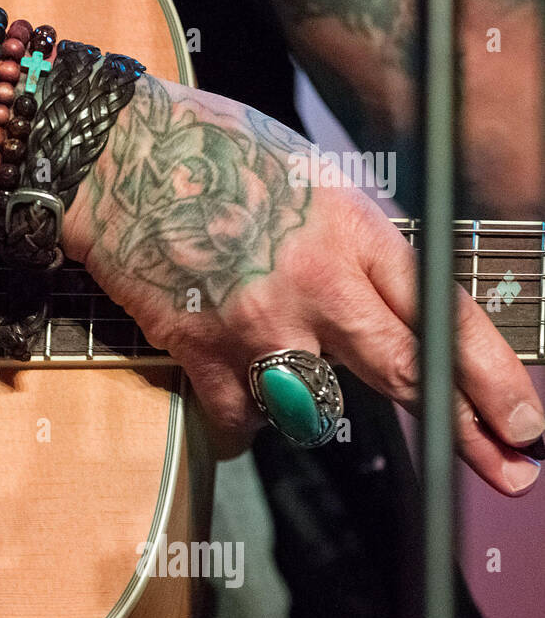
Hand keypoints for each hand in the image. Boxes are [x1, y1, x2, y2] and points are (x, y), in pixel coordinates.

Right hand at [62, 75, 543, 495]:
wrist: (114, 156)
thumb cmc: (208, 150)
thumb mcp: (309, 178)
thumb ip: (353, 241)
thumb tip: (389, 296)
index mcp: (351, 229)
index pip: (444, 315)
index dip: (495, 377)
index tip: (526, 422)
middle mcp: (316, 283)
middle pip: (403, 372)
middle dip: (464, 428)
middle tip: (506, 467)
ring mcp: (257, 323)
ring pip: (316, 410)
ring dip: (313, 407)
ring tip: (293, 384)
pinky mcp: (199, 349)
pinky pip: (238, 419)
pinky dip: (241, 422)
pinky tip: (234, 404)